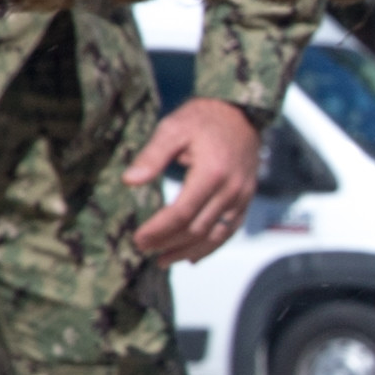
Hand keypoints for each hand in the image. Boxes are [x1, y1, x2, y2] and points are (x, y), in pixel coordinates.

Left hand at [121, 98, 265, 264]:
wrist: (240, 113)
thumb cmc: (203, 119)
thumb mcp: (173, 128)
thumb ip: (152, 156)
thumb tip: (129, 181)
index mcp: (211, 173)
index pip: (182, 213)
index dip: (159, 230)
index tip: (139, 239)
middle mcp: (230, 189)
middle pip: (197, 229)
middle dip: (168, 243)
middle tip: (144, 249)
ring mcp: (241, 197)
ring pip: (214, 236)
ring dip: (187, 251)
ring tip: (163, 260)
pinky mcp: (245, 200)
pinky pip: (229, 231)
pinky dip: (210, 247)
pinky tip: (192, 257)